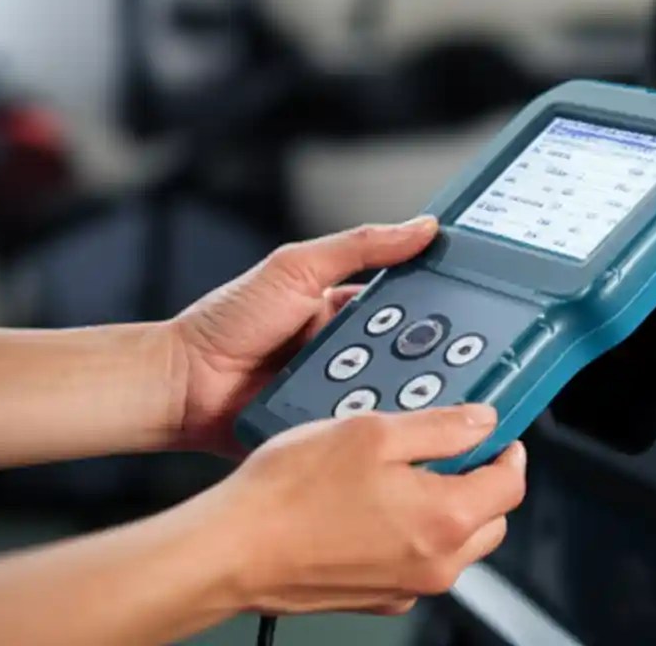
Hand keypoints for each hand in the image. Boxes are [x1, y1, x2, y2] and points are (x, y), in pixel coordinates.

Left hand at [169, 217, 438, 454]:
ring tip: (415, 382)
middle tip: (450, 351)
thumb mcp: (295, 267)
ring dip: (407, 387)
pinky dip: (379, 421)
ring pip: (396, 389)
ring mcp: (342, 390)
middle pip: (409, 349)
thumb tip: (420, 227)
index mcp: (346, 307)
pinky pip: (366, 424)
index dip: (439, 303)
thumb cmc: (225, 323)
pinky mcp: (330, 427)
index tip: (473, 305)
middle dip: (428, 351)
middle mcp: (349, 350)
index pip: (409, 302)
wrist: (181, 385)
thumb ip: (358, 246)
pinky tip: (389, 416)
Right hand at [207, 404, 526, 614]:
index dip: (509, 451)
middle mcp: (436, 562)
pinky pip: (417, 562)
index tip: (498, 434)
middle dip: (482, 482)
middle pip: (491, 519)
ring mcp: (407, 585)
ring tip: (404, 471)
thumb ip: (440, 426)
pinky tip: (375, 504)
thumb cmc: (292, 493)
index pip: (511, 484)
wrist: (233, 550)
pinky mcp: (376, 597)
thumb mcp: (373, 431)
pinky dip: (413, 534)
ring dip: (448, 508)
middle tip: (452, 448)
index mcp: (446, 518)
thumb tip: (482, 422)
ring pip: (456, 544)